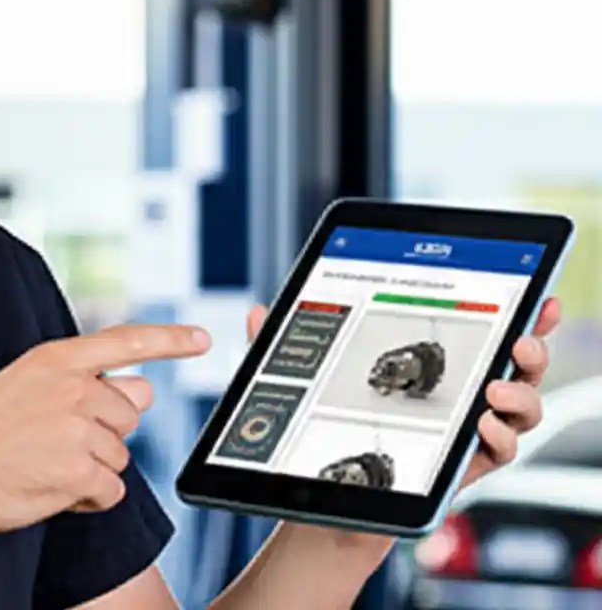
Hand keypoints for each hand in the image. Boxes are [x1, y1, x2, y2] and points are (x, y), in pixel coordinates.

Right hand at [0, 324, 211, 543]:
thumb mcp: (26, 392)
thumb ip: (85, 386)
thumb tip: (143, 390)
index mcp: (54, 360)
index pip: (124, 342)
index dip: (169, 340)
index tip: (202, 338)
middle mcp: (72, 388)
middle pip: (125, 418)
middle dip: (99, 438)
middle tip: (49, 447)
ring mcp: (77, 429)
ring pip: (119, 457)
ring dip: (91, 471)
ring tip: (42, 468)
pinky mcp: (79, 471)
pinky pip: (110, 492)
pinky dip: (88, 501)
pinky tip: (51, 491)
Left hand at [244, 297, 562, 490]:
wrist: (323, 500)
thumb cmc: (322, 437)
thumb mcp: (301, 385)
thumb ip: (283, 347)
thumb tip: (259, 311)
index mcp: (431, 370)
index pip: (482, 333)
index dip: (517, 314)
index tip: (536, 295)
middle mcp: (456, 399)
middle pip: (516, 367)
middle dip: (533, 347)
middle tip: (523, 339)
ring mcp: (461, 434)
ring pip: (520, 409)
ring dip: (522, 394)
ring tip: (494, 386)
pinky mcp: (458, 469)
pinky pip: (500, 453)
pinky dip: (501, 437)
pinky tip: (480, 425)